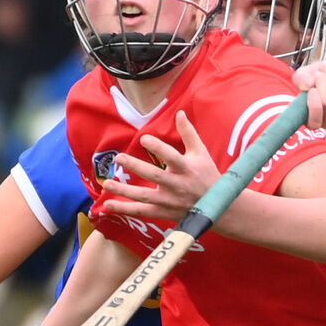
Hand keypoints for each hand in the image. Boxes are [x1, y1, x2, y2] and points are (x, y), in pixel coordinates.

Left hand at [102, 111, 219, 220]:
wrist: (218, 207)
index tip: (144, 138)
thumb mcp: (201, 152)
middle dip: (136, 167)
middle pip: (154, 176)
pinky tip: (107, 205)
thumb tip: (180, 113)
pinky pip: (141, 212)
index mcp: (186, 168)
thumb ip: (189, 133)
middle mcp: (177, 185)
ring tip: (106, 183)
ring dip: (123, 191)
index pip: (171, 156)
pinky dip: (124, 210)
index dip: (158, 147)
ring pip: (144, 197)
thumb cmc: (207, 174)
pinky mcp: (163, 213)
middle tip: (119, 157)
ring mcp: (169, 201)